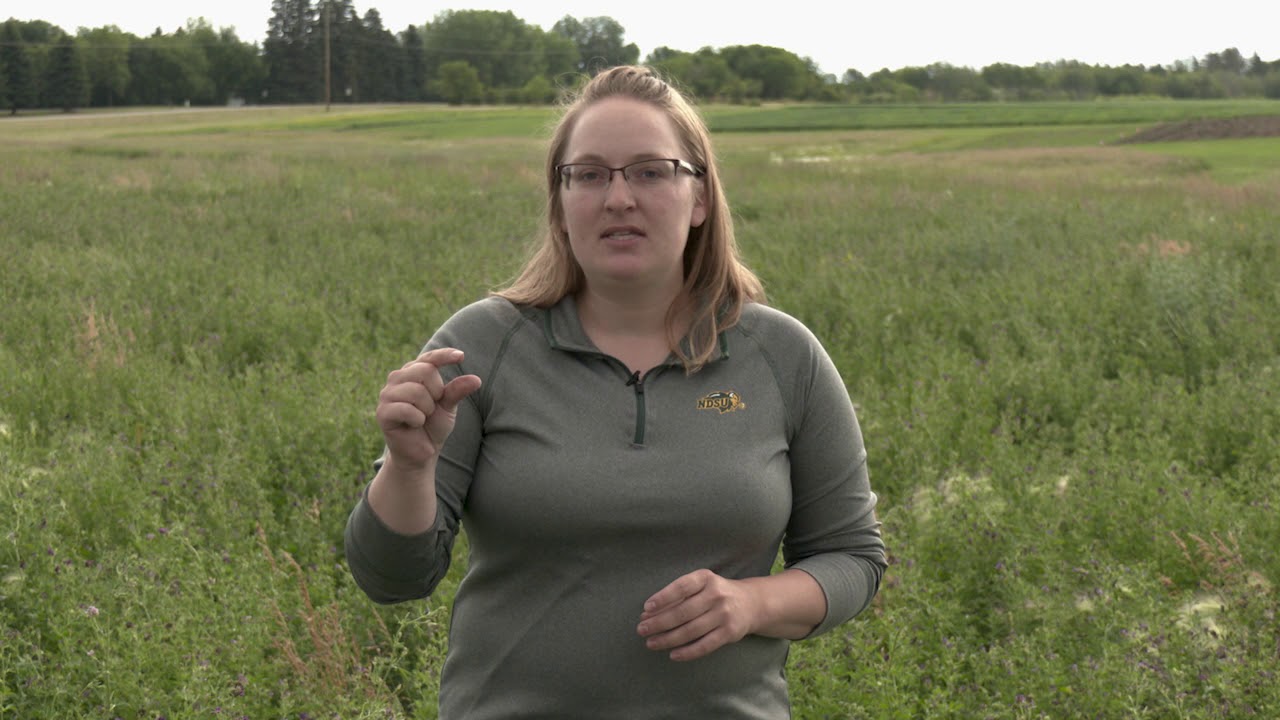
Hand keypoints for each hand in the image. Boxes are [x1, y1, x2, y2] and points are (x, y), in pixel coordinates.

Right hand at [375, 348, 480, 470]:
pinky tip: (414, 425)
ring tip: (422, 417)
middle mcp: (397, 378)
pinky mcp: (383, 412)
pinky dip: (417, 419)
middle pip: (425, 370)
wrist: (421, 451)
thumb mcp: (448, 407)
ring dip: (427, 409)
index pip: (429, 358)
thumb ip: (457, 391)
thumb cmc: (433, 425)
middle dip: (436, 392)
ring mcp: (387, 394)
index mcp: (413, 372)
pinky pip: (407, 409)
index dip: (444, 355)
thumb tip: (476, 379)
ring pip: (416, 391)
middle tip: (431, 408)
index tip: (461, 356)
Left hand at [636, 569, 760, 661]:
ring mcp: (724, 614)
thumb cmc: (715, 594)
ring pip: (691, 630)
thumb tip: (647, 614)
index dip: (663, 598)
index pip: (681, 587)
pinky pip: (705, 645)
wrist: (751, 603)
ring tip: (651, 643)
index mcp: (705, 578)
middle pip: (683, 612)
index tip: (646, 608)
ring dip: (668, 639)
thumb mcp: (700, 586)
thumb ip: (676, 598)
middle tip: (641, 630)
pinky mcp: (730, 633)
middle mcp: (716, 595)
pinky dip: (688, 652)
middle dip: (659, 622)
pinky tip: (673, 655)